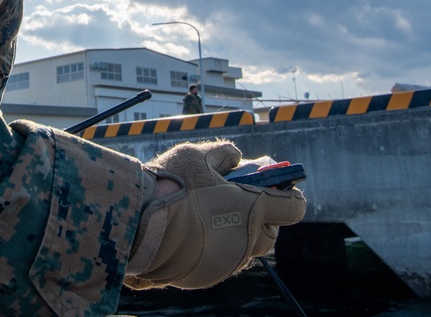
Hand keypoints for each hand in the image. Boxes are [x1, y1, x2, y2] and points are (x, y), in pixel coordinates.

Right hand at [126, 140, 305, 289]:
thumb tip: (235, 157)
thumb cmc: (170, 184)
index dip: (288, 196)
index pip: (293, 207)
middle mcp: (248, 239)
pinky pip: (221, 261)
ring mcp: (229, 261)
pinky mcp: (209, 276)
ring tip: (209, 216)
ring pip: (245, 248)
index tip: (277, 188)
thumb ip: (222, 154)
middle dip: (260, 217)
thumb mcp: (196, 154)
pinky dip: (214, 247)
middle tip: (237, 200)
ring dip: (236, 233)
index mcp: (254, 208)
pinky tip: (193, 233)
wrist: (138, 224)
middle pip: (269, 232)